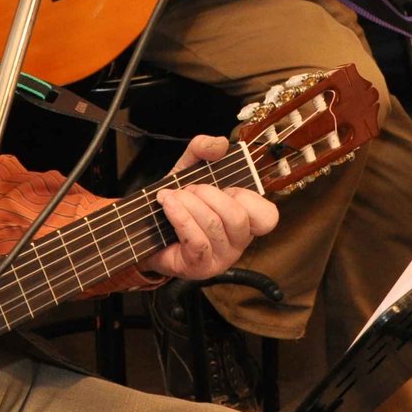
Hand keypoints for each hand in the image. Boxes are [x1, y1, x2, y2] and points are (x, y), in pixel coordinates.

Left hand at [141, 136, 277, 281]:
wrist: (143, 231)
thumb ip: (203, 149)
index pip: (268, 216)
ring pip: (214, 226)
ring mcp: (220, 258)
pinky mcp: (199, 267)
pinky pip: (196, 240)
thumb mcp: (188, 169)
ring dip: (189, 204)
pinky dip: (180, 218)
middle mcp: (238, 242)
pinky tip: (168, 206)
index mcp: (244, 220)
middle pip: (237, 217)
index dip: (248, 198)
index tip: (226, 188)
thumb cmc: (176, 203)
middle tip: (187, 189)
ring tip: (170, 196)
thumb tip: (221, 144)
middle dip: (208, 195)